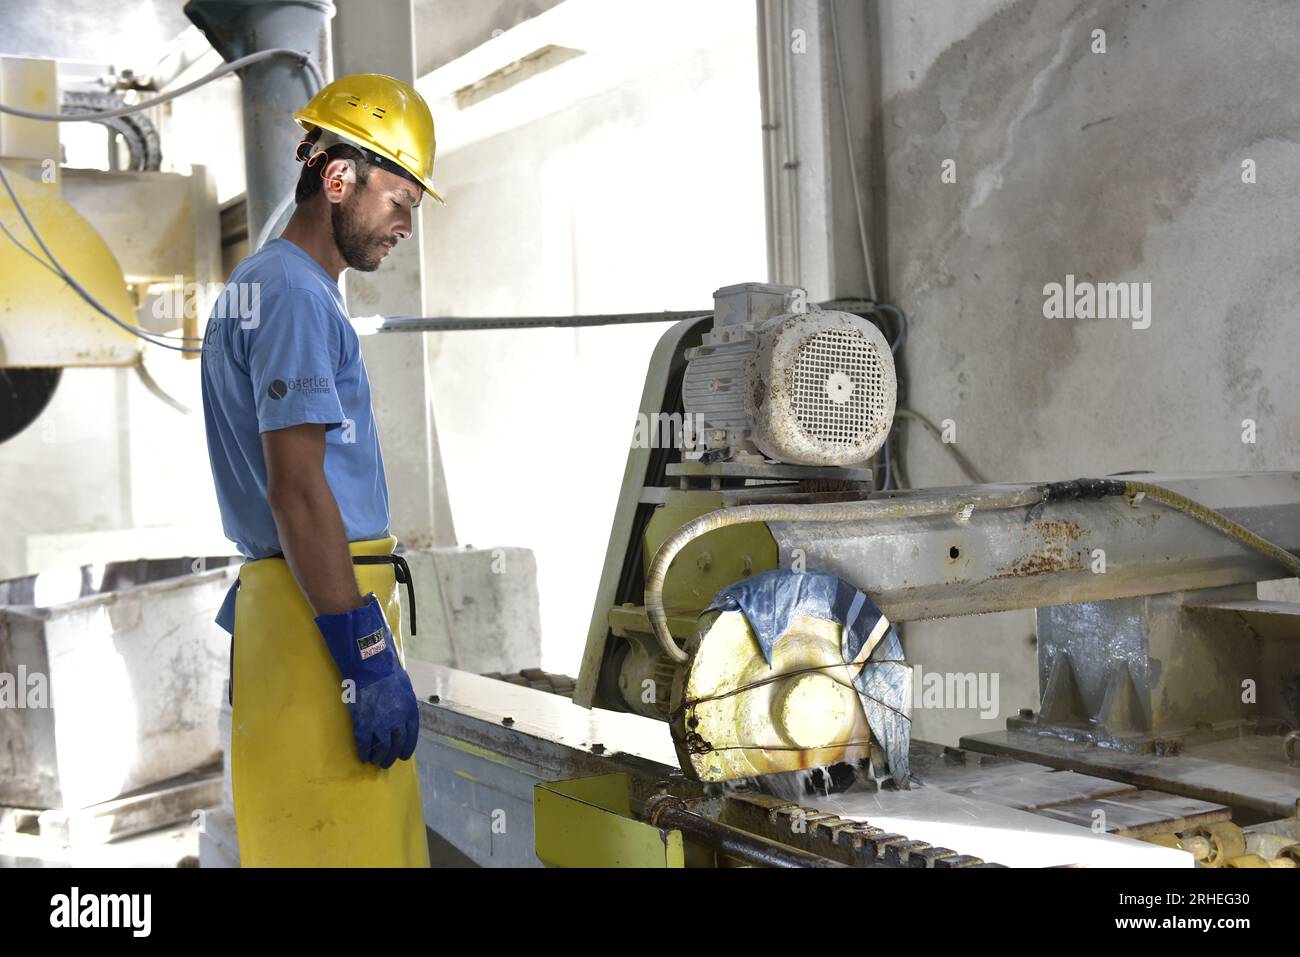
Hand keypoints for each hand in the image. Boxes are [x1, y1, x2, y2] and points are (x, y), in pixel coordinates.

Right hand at [314, 593, 419, 767]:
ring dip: (378, 757)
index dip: (406, 748)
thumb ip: (403, 702)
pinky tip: (362, 757)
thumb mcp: (404, 687)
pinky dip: (363, 753)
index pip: (411, 736)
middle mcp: (398, 721)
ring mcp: (380, 724)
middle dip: (391, 756)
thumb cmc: (388, 671)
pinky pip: (364, 744)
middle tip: (386, 762)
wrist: (372, 666)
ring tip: (375, 762)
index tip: (403, 755)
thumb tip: (400, 710)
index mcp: (410, 711)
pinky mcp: (363, 724)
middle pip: (396, 745)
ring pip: (381, 748)